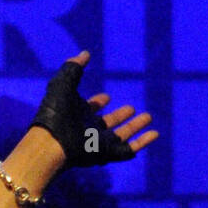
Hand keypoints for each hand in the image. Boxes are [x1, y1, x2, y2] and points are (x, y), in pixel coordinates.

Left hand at [31, 51, 158, 168]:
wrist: (52, 141)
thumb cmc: (56, 112)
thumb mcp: (63, 83)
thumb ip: (73, 68)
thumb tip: (85, 53)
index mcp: (77, 114)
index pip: (89, 109)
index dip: (97, 103)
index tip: (106, 97)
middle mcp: (88, 130)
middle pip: (107, 123)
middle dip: (119, 116)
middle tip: (131, 108)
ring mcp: (98, 143)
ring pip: (120, 136)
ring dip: (134, 126)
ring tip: (148, 117)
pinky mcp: (106, 154)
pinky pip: (128, 150)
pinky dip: (142, 142)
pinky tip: (155, 134)